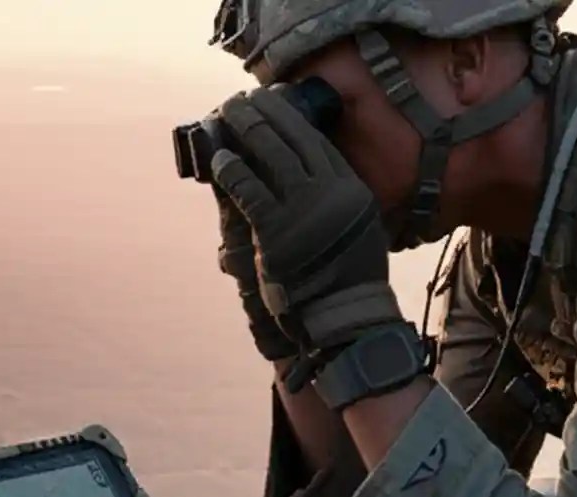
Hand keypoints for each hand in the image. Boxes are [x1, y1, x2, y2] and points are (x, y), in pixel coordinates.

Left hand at [210, 86, 402, 352]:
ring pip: (268, 154)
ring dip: (244, 129)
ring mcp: (303, 212)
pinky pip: (247, 190)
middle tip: (241, 99)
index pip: (317, 141)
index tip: (271, 101)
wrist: (344, 318)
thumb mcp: (357, 227)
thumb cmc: (348, 275)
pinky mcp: (275, 233)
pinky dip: (231, 170)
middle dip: (263, 112)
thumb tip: (306, 172)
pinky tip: (219, 160)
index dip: (290, 116)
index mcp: (352, 190)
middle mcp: (330, 194)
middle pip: (291, 138)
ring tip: (227, 114)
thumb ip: (336, 198)